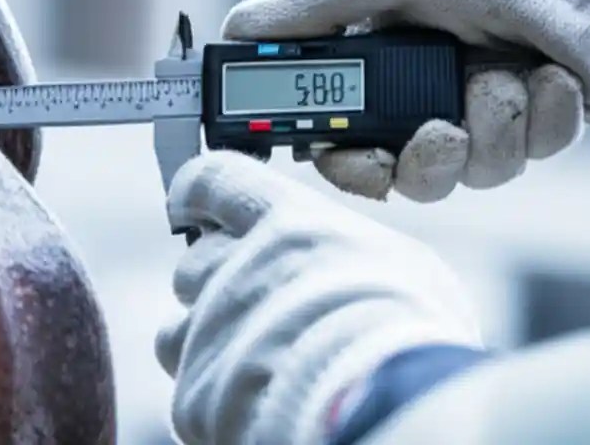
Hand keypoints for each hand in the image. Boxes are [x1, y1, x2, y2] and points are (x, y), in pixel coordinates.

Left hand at [155, 151, 481, 444]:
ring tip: (258, 369)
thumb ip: (342, 249)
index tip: (194, 205)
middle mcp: (236, 269)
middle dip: (215, 287)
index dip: (200, 193)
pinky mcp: (196, 393)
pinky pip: (192, 390)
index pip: (213, 180)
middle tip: (256, 315)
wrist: (390, 408)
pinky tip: (257, 405)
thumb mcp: (400, 264)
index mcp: (287, 225)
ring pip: (178, 330)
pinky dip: (217, 399)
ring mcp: (209, 333)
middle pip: (193, 264)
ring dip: (209, 344)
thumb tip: (334, 259)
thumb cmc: (412, 335)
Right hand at [224, 0, 589, 201]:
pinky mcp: (543, 119)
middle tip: (440, 131)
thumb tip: (230, 29)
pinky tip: (550, 72)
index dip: (342, 162)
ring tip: (508, 72)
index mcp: (376, 59)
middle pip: (405, 173)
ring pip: (471, 173)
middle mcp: (425, 92)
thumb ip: (305, 6)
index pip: (340, 138)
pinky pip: (533, 153)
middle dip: (424, 159)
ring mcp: (484, 109)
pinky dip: (543, 115)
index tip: (351, 159)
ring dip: (491, 124)